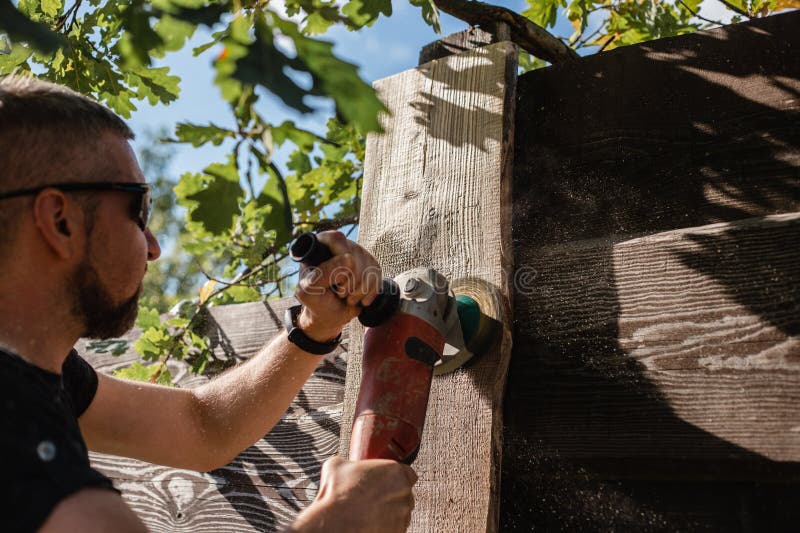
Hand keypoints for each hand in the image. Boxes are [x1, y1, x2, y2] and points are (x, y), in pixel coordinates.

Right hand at [288, 457, 416, 532]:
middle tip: (374, 497)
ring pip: (401, 511)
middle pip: (404, 493)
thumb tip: (344, 466)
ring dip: (390, 510)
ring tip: (371, 511)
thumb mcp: (338, 465)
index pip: (409, 473)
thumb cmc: (339, 494)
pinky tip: (372, 521)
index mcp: (394, 471)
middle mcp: (403, 491)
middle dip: (392, 495)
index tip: (388, 481)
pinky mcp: (398, 530)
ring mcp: (402, 513)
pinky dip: (387, 525)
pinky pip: (396, 526)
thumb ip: (349, 463)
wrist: (336, 521)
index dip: (398, 478)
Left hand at [295, 231, 381, 341]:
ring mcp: (358, 254)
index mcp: (320, 246)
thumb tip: (350, 259)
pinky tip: (358, 298)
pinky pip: (378, 275)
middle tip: (338, 291)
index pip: (336, 239)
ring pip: (368, 267)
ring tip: (347, 297)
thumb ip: (325, 272)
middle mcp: (341, 245)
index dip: (339, 259)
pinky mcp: (371, 265)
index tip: (337, 280)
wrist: (330, 314)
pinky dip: (369, 293)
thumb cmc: (315, 300)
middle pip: (355, 257)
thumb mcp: (310, 289)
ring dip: (358, 290)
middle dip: (348, 282)